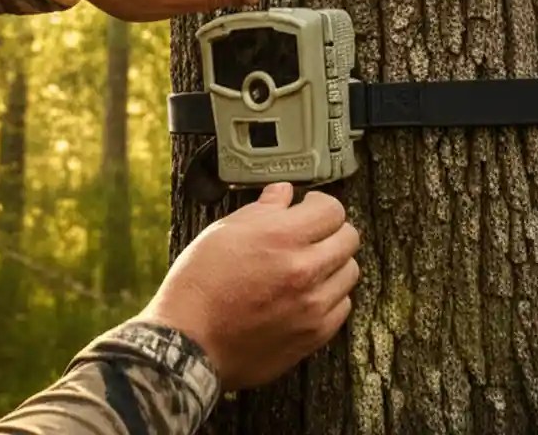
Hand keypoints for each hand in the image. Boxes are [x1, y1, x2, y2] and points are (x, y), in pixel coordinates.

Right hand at [137, 183, 360, 390]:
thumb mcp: (222, 232)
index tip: (309, 209)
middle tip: (312, 236)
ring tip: (309, 267)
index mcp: (281, 237)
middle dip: (331, 231)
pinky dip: (330, 297)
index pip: (331, 209)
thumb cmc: (199, 285)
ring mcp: (313, 305)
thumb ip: (262, 209)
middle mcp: (304, 269)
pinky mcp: (314, 334)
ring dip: (333, 264)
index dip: (319, 205)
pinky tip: (307, 295)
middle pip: (349, 238)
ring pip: (349, 271)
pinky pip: (342, 306)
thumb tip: (283, 194)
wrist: (189, 343)